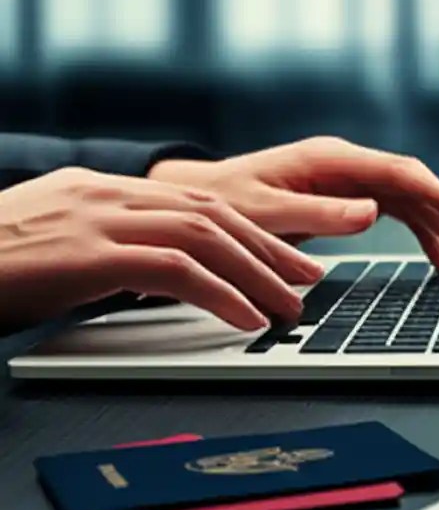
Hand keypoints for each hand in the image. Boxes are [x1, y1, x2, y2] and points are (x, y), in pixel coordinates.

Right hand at [0, 167, 324, 331]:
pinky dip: (221, 294)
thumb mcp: (59, 250)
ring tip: (289, 308)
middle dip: (269, 249)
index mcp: (103, 190)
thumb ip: (110, 250)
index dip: (250, 231)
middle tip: (308, 280)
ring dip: (257, 276)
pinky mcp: (88, 253)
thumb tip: (163, 277)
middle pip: (213, 215)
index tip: (286, 257)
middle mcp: (107, 194)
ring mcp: (97, 218)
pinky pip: (176, 271)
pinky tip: (246, 319)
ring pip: (206, 239)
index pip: (196, 203)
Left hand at [148, 137, 438, 273]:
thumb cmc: (224, 202)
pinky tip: (435, 253)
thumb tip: (372, 212)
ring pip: (408, 200)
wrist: (199, 200)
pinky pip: (395, 209)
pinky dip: (417, 232)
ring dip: (436, 229)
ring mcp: (348, 179)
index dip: (435, 190)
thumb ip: (317, 213)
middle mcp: (345, 163)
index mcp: (329, 158)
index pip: (396, 171)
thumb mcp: (265, 211)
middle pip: (411, 186)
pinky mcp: (346, 196)